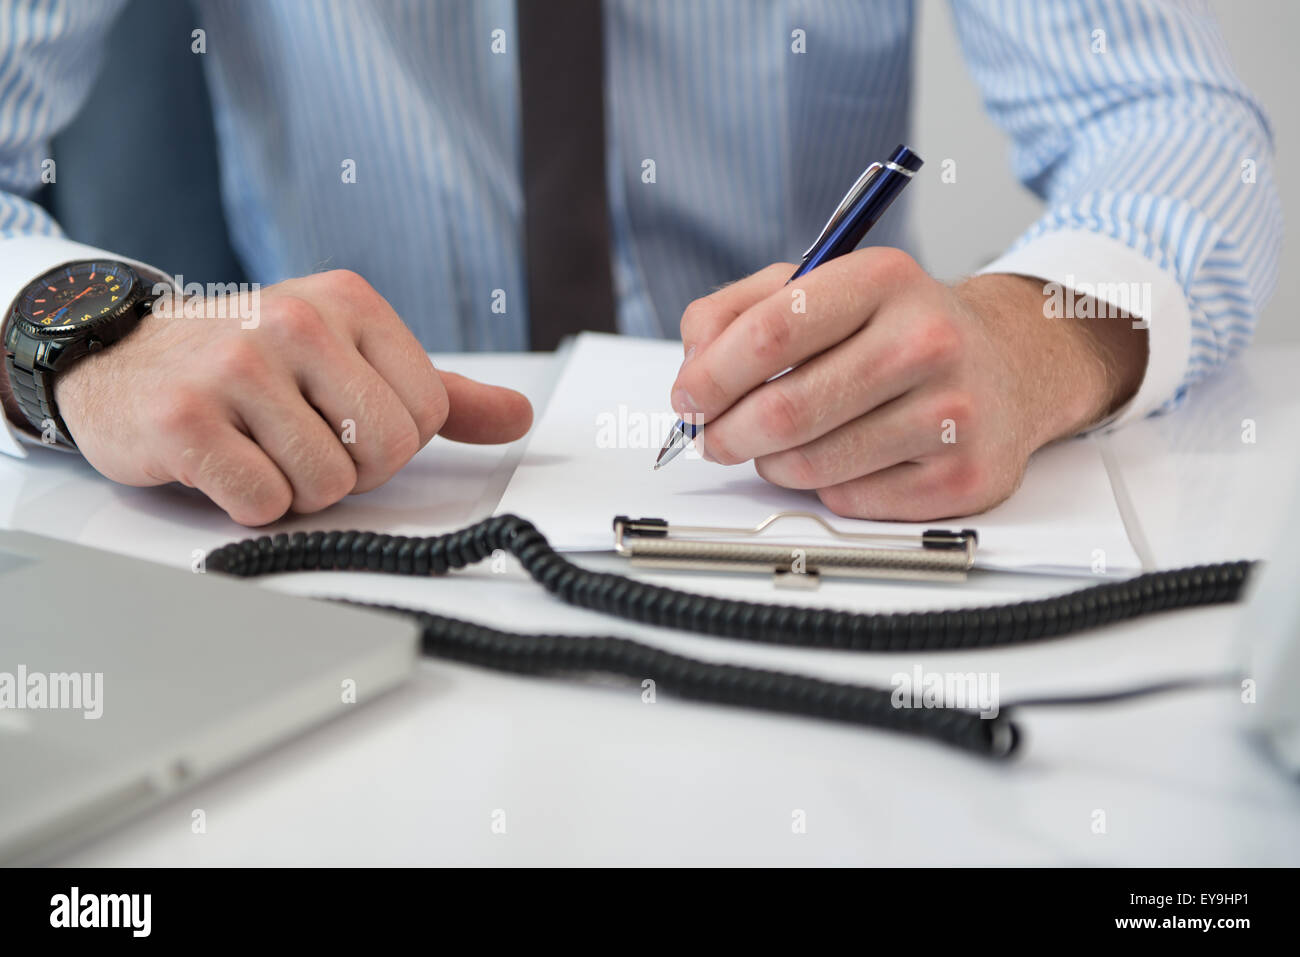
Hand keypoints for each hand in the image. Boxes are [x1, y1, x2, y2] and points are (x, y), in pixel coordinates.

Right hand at [52, 269, 532, 524]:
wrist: (120, 360)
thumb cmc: (248, 364)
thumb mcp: (348, 361)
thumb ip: (438, 394)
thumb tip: (518, 416)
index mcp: (347, 301)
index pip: (427, 412)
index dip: (391, 441)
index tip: (342, 420)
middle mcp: (294, 319)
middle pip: (385, 451)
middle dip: (350, 470)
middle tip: (299, 439)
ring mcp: (235, 365)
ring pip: (326, 485)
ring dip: (296, 489)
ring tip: (256, 447)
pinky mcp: (183, 418)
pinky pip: (264, 502)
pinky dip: (249, 505)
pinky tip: (221, 464)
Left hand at [671, 248, 1146, 519]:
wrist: (1006, 367)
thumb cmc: (895, 330)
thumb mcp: (821, 289)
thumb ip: (737, 313)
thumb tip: (693, 370)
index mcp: (883, 280)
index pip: (771, 332)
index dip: (711, 375)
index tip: (688, 398)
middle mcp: (928, 340)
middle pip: (785, 410)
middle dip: (726, 433)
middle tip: (712, 437)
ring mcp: (952, 413)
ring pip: (810, 464)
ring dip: (772, 462)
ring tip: (782, 442)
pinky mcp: (962, 477)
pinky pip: (850, 499)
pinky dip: (825, 486)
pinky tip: (845, 457)